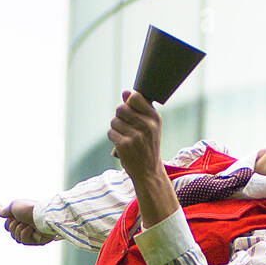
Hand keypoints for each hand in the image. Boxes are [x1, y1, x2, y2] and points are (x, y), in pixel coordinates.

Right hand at [0, 199, 55, 245]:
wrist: (41, 215)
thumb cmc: (29, 209)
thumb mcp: (14, 206)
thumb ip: (6, 210)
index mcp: (23, 217)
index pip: (9, 225)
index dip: (8, 223)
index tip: (9, 218)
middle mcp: (27, 225)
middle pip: (11, 232)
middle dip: (13, 226)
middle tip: (18, 220)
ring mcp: (32, 234)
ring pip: (16, 238)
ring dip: (19, 229)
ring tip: (26, 224)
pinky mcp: (37, 241)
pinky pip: (24, 241)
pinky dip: (25, 234)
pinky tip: (31, 229)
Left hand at [108, 90, 178, 229]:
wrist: (149, 172)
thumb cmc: (148, 147)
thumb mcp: (149, 126)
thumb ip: (138, 108)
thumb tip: (125, 92)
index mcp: (154, 118)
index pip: (134, 97)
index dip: (129, 103)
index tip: (132, 113)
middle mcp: (147, 125)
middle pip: (121, 108)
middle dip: (120, 117)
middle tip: (126, 127)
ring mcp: (136, 136)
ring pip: (114, 121)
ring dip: (116, 128)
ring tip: (125, 137)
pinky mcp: (125, 145)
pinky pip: (110, 132)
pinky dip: (113, 138)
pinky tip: (122, 144)